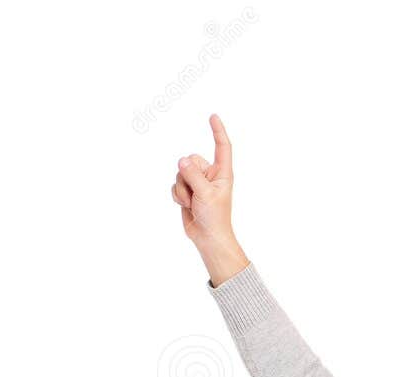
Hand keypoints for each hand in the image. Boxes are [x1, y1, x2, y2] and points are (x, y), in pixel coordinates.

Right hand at [171, 114, 247, 283]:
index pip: (222, 147)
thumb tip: (181, 160)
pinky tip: (186, 205)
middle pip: (191, 160)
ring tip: (192, 203)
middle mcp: (210, 175)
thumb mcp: (205, 194)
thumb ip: (193, 174)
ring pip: (180, 173)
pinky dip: (178, 195)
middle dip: (188, 175)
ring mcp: (198, 183)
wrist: (208, 238)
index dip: (218, 131)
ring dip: (183, 189)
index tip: (213, 116)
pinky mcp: (187, 192)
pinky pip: (175, 184)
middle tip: (195, 192)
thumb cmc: (215, 217)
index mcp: (222, 173)